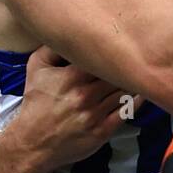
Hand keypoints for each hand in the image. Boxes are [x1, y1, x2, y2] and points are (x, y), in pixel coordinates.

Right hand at [11, 46, 132, 170]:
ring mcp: (95, 114)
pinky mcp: (102, 131)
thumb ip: (52, 47)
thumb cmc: (36, 104)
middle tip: (136, 59)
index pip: (104, 58)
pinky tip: (140, 94)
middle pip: (118, 75)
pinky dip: (136, 102)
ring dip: (133, 83)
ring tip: (139, 74)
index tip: (122, 46)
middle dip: (126, 67)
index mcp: (72, 76)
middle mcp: (85, 95)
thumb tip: (70, 30)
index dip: (115, 51)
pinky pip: (127, 113)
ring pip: (125, 92)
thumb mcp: (36, 69)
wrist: (32, 143)